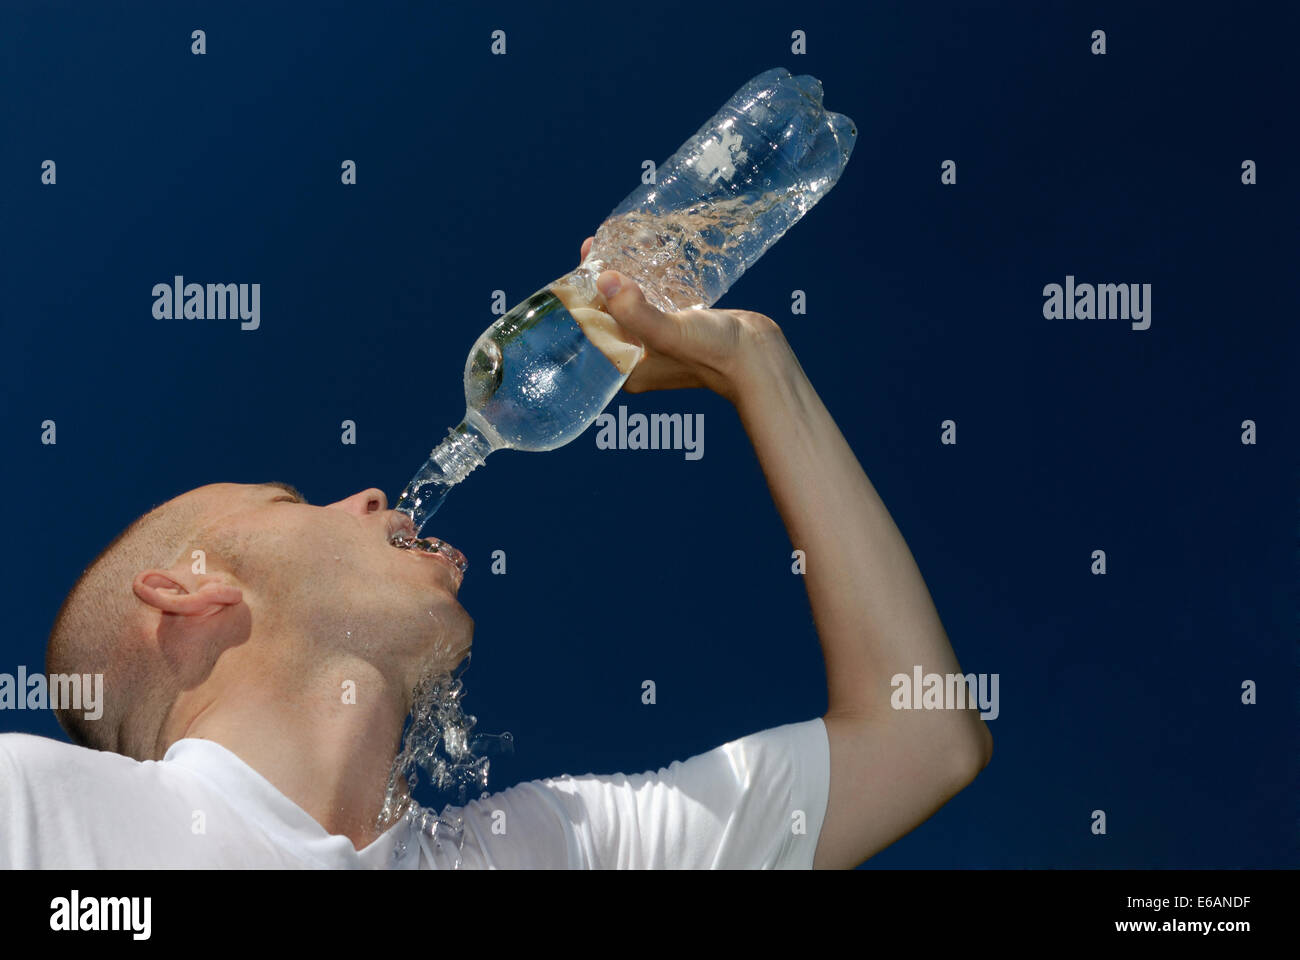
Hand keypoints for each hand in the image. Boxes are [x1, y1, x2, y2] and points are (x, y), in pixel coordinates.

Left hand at [578, 236, 786, 403]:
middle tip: (595, 248)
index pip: (594, 328)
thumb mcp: (667, 332)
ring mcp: (660, 341)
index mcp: (627, 367)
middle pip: (610, 313)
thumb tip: (604, 279)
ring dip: (624, 277)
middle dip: (601, 282)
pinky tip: (645, 257)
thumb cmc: (714, 354)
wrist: (759, 358)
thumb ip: (634, 310)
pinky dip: (649, 280)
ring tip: (615, 246)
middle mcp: (639, 356)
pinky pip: (656, 300)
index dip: (583, 297)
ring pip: (632, 304)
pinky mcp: (680, 325)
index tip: (579, 265)